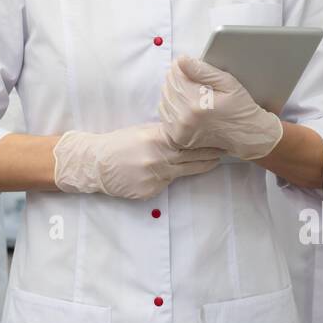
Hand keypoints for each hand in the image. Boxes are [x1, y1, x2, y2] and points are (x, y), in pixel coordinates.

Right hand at [52, 123, 222, 199]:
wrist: (95, 164)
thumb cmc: (118, 143)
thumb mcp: (142, 131)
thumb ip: (164, 133)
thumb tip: (186, 133)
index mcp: (157, 139)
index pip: (190, 141)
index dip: (208, 141)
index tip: (222, 139)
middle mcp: (159, 158)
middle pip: (193, 158)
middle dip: (211, 154)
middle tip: (227, 150)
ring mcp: (155, 177)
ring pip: (184, 172)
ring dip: (199, 166)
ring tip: (214, 161)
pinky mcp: (150, 191)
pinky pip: (166, 184)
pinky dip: (169, 177)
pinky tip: (169, 172)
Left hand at [157, 55, 283, 161]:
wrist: (245, 134)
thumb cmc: (239, 107)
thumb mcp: (227, 83)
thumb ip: (203, 71)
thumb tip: (181, 60)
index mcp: (198, 102)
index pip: (175, 75)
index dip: (180, 67)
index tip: (187, 66)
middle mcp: (186, 118)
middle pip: (168, 87)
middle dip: (176, 79)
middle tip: (190, 79)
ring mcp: (180, 131)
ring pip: (164, 100)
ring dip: (173, 93)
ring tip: (189, 92)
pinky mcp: (178, 138)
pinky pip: (164, 115)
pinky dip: (171, 107)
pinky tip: (185, 105)